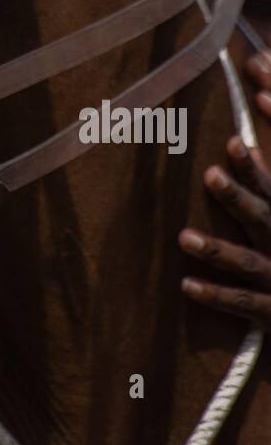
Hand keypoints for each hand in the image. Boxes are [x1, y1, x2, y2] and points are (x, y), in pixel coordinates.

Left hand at [179, 53, 270, 325]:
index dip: (253, 167)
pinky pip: (245, 304)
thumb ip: (265, 182)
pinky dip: (217, 295)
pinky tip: (186, 285)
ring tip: (182, 236)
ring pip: (249, 262)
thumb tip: (246, 140)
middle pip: (265, 216)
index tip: (233, 142)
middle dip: (239, 195)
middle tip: (209, 174)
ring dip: (217, 249)